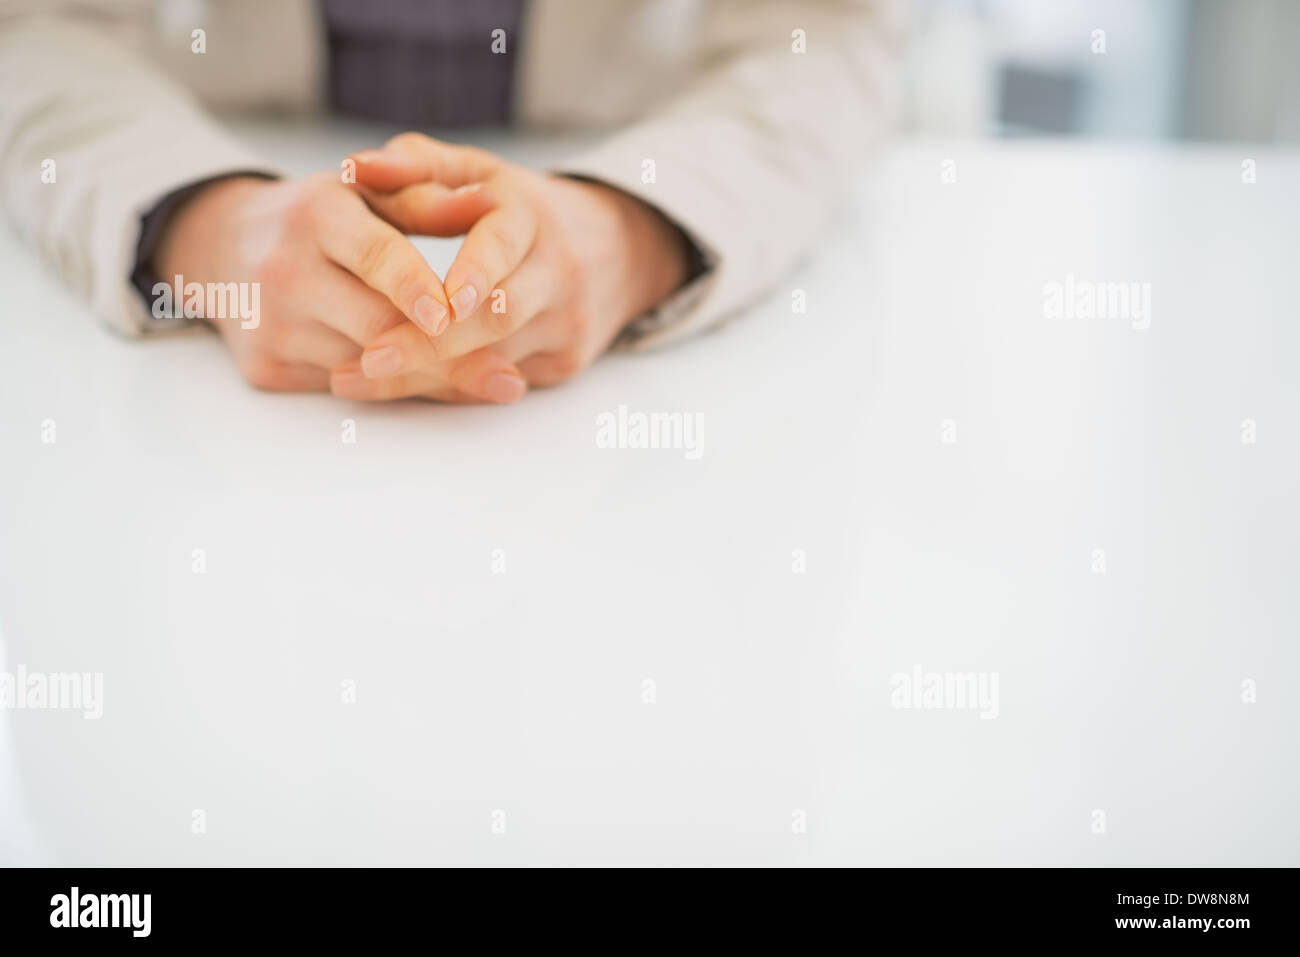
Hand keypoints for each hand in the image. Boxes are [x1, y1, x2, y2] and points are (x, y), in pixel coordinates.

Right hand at [153, 172, 522, 397]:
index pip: (374, 257)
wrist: (222, 250)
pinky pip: (348, 388)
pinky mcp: (266, 368)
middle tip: (511, 379)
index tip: (455, 313)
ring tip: (497, 387)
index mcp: (315, 215)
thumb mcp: (364, 194)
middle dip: (449, 357)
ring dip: (434, 381)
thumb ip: (425, 201)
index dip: (416, 288)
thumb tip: (484, 202)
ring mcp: (272, 326)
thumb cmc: (319, 220)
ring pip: (369, 369)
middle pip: (377, 329)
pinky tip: (443, 390)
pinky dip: (397, 391)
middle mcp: (285, 271)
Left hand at [331, 134, 691, 399]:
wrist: (621, 251)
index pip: (503, 248)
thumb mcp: (480, 173)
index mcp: (531, 218)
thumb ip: (417, 167)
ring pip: (491, 362)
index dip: (473, 275)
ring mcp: (566, 324)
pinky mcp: (565, 363)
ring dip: (423, 375)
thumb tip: (355, 167)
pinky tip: (395, 389)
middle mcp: (558, 273)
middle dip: (430, 343)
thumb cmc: (522, 208)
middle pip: (496, 318)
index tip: (440, 303)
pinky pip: (498, 383)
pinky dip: (446, 388)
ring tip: (352, 378)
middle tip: (367, 359)